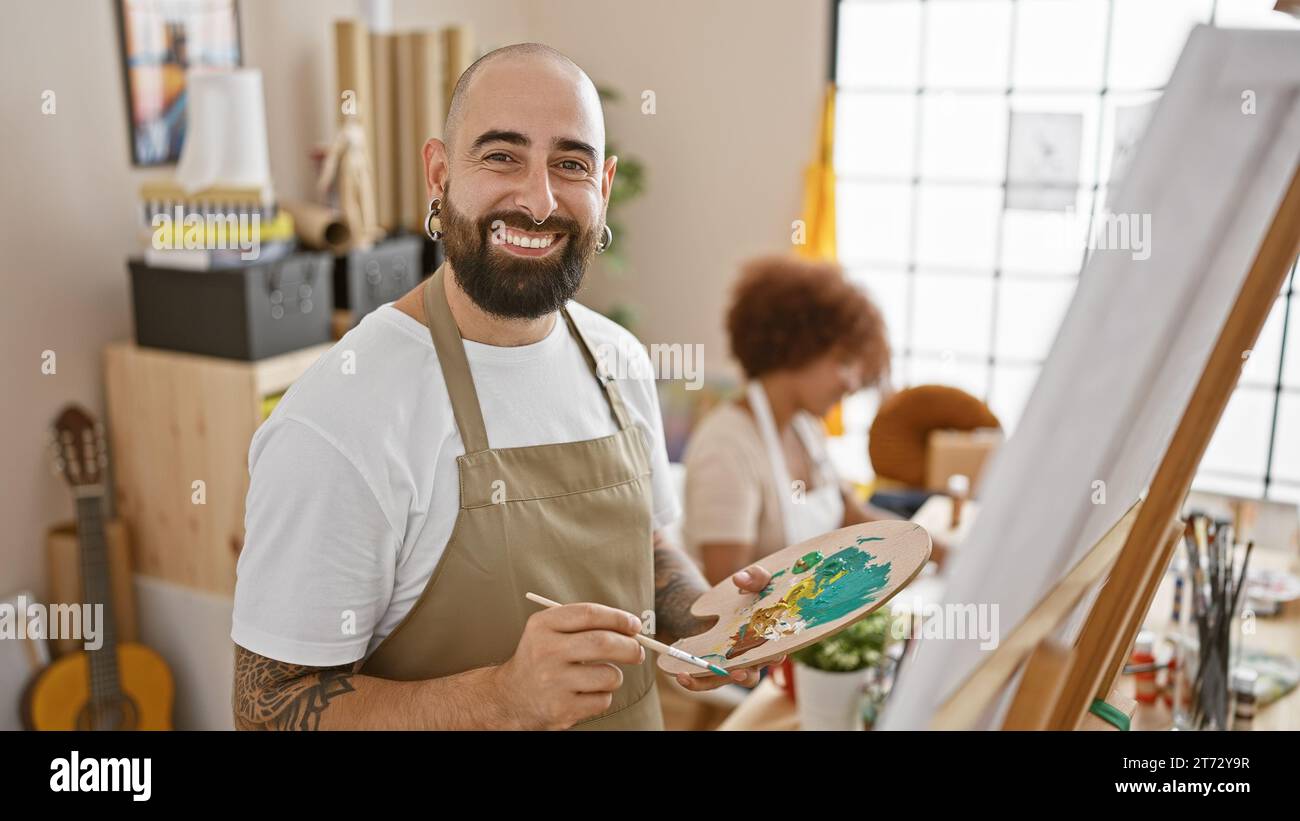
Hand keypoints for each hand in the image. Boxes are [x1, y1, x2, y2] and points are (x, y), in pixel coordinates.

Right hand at [493, 603, 645, 729]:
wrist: (511, 697)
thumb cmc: (543, 658)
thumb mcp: (550, 631)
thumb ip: (585, 624)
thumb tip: (632, 628)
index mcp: (542, 626)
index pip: (589, 614)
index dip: (618, 618)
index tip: (634, 625)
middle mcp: (545, 652)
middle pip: (603, 643)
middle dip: (630, 647)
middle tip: (638, 651)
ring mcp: (553, 682)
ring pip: (609, 675)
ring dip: (615, 676)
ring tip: (603, 676)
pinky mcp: (561, 708)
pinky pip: (603, 700)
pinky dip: (603, 696)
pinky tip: (587, 693)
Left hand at [673, 564, 784, 691]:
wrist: (728, 599)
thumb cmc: (751, 591)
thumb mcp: (756, 579)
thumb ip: (756, 577)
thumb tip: (740, 580)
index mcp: (770, 640)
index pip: (777, 653)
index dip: (775, 656)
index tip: (772, 655)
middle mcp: (753, 657)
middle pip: (752, 675)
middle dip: (746, 676)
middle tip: (738, 672)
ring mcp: (734, 663)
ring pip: (726, 680)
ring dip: (713, 680)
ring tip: (695, 675)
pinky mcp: (716, 665)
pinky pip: (707, 679)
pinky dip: (695, 680)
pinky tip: (681, 675)